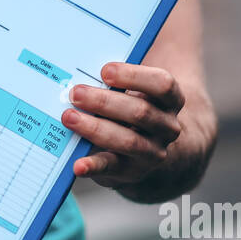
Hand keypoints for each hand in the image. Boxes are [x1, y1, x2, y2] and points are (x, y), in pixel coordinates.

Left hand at [62, 62, 213, 202]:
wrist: (148, 153)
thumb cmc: (135, 110)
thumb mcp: (138, 92)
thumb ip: (120, 81)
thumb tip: (87, 68)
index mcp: (171, 100)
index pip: (163, 85)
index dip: (134, 76)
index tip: (105, 71)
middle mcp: (167, 127)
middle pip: (141, 112)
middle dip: (105, 102)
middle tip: (76, 93)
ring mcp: (151, 152)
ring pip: (128, 140)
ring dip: (95, 128)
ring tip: (69, 117)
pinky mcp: (131, 171)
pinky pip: (112, 167)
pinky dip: (93, 166)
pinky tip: (78, 164)